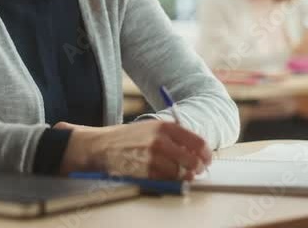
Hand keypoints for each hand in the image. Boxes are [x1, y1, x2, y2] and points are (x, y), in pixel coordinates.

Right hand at [55, 120, 211, 180]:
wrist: (101, 146)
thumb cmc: (128, 138)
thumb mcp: (151, 128)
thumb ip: (174, 137)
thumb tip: (197, 152)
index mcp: (165, 127)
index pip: (197, 142)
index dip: (206, 154)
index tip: (207, 159)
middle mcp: (160, 140)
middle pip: (192, 160)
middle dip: (197, 168)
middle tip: (196, 171)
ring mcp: (153, 157)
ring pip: (181, 173)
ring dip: (184, 177)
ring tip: (181, 175)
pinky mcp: (145, 171)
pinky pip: (167, 181)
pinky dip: (171, 181)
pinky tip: (167, 176)